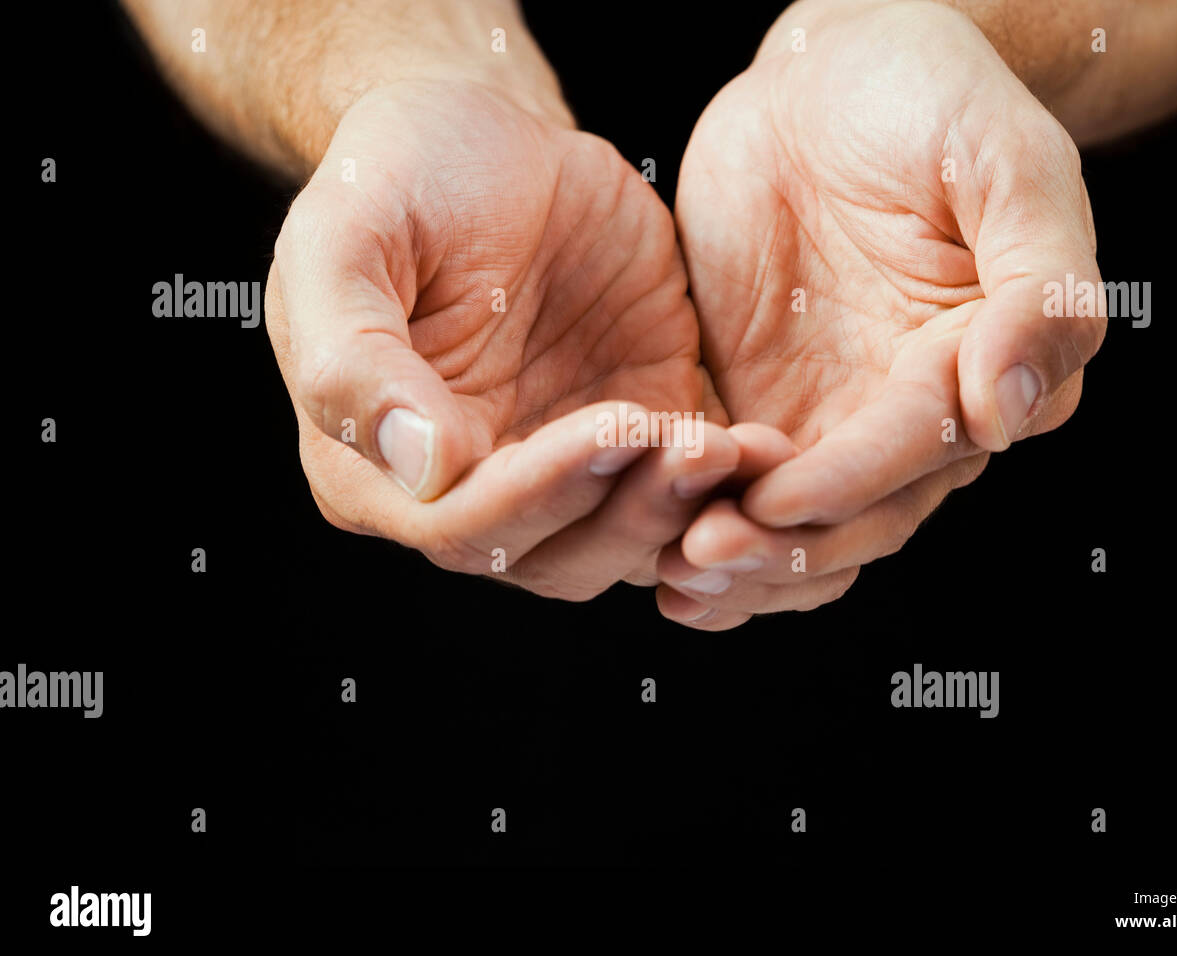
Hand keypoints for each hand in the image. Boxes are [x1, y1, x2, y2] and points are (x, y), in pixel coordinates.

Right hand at [266, 79, 739, 598]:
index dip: (537, 494)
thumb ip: (351, 354)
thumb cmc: (398, 178)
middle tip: (697, 446)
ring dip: (686, 511)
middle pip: (555, 555)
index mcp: (376, 469)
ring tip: (734, 447)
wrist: (486, 139)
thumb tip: (418, 463)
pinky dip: (727, 491)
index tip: (607, 430)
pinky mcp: (635, 436)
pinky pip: (686, 497)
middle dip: (630, 512)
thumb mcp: (346, 237)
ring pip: (627, 545)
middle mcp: (468, 493)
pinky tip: (765, 448)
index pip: (460, 526)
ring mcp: (559, 472)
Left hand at [662, 0, 1105, 627]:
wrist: (827, 76)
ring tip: (671, 572)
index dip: (852, 482)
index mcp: (982, 365)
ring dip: (741, 563)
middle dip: (785, 547)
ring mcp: (830, 418)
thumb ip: (1037, 289)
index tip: (780, 498)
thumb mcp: (1007, 166)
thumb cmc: (931, 99)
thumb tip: (1009, 412)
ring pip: (797, 528)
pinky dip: (694, 525)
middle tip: (703, 555)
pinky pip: (732, 488)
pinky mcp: (758, 408)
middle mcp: (909, 413)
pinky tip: (646, 553)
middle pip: (858, 518)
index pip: (920, 450)